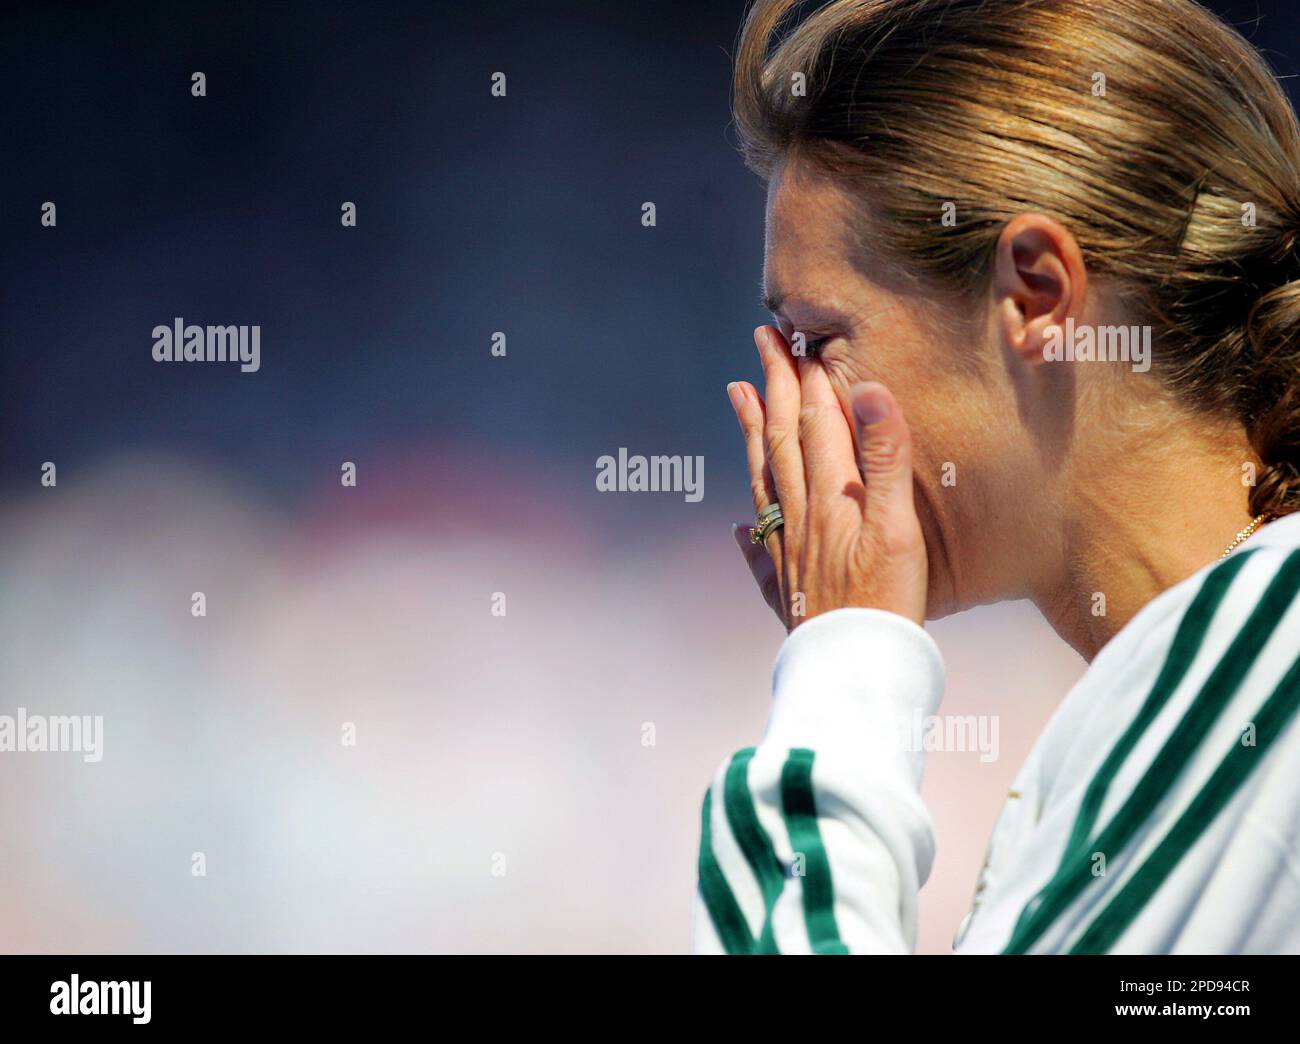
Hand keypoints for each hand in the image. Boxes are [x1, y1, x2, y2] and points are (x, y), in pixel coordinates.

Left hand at [727, 325, 927, 629]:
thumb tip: (868, 389)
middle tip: (761, 341)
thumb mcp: (898, 524)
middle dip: (773, 386)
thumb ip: (885, 456)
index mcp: (830, 496)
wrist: (855, 671)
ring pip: (765, 480)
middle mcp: (801, 516)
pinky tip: (740, 527)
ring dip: (752, 435)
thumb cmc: (886, 601)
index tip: (795, 336)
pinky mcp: (788, 588)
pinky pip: (760, 547)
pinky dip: (750, 527)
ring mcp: (788, 552)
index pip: (815, 421)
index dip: (806, 377)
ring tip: (737, 397)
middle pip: (781, 439)